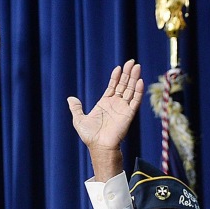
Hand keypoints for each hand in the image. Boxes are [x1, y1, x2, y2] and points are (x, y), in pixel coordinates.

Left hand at [67, 59, 142, 179]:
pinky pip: (135, 100)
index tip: (119, 67)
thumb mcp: (79, 120)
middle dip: (127, 73)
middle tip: (132, 62)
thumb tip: (70, 98)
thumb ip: (76, 108)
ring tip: (137, 66)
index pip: (113, 86)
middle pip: (123, 85)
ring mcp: (123, 108)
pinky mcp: (129, 114)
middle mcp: (115, 104)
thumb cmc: (90, 136)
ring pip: (130, 90)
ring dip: (134, 78)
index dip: (116, 77)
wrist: (99, 146)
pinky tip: (139, 81)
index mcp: (105, 103)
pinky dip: (138, 91)